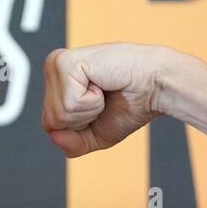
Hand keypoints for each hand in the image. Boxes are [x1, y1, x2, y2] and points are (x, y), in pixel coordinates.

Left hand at [41, 42, 171, 157]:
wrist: (156, 86)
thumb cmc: (130, 104)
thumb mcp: (95, 135)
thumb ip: (71, 144)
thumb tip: (54, 136)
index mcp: (56, 81)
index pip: (50, 126)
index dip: (79, 128)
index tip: (100, 105)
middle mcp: (52, 68)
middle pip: (51, 122)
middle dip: (82, 120)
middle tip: (103, 98)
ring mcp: (56, 64)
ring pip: (59, 115)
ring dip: (88, 110)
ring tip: (103, 89)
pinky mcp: (65, 63)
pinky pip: (69, 105)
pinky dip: (91, 102)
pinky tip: (102, 83)